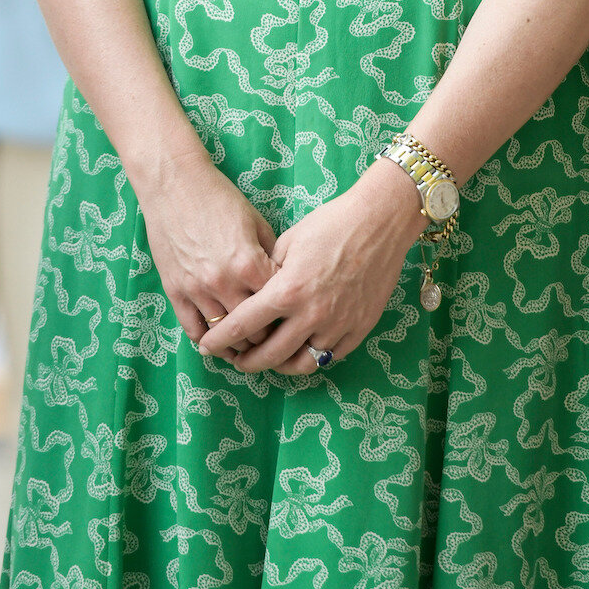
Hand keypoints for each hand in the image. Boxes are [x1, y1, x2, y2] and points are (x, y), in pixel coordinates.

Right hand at [138, 156, 277, 345]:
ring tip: (250, 348)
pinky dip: (207, 341)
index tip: (294, 318)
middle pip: (254, 328)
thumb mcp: (257, 222)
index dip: (289, 313)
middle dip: (267, 335)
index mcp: (250, 264)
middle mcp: (224, 282)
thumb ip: (272, 255)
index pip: (278, 304)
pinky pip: (193, 329)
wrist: (174, 186)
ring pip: (224, 335)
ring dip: (239, 345)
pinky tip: (218, 344)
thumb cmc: (220, 199)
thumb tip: (286, 281)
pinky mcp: (175, 292)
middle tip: (275, 337)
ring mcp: (197, 290)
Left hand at [198, 158, 423, 375]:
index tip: (207, 346)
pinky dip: (312, 358)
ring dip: (280, 366)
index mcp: (287, 291)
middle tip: (237, 360)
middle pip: (269, 356)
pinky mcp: (359, 329)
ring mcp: (337, 325)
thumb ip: (267, 273)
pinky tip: (303, 350)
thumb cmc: (332, 223)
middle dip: (246, 362)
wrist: (381, 221)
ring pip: (301, 365)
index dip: (220, 339)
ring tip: (271, 360)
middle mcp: (311, 315)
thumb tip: (254, 293)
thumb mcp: (288, 242)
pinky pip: (330, 357)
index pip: (242, 326)